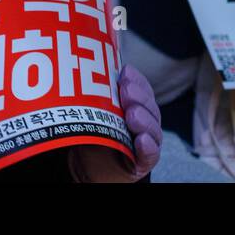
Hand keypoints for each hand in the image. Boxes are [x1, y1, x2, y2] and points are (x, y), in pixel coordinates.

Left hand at [70, 65, 161, 181]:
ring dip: (144, 120)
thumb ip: (94, 94)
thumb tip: (81, 64)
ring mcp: (147, 142)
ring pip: (153, 128)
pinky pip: (151, 154)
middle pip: (149, 107)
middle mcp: (146, 123)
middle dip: (139, 97)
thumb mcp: (93, 112)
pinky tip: (141, 140)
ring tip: (132, 115)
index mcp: (138, 107)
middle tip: (126, 91)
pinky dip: (148, 147)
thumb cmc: (95, 137)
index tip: (125, 72)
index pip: (143, 90)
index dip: (137, 80)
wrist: (91, 169)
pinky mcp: (143, 163)